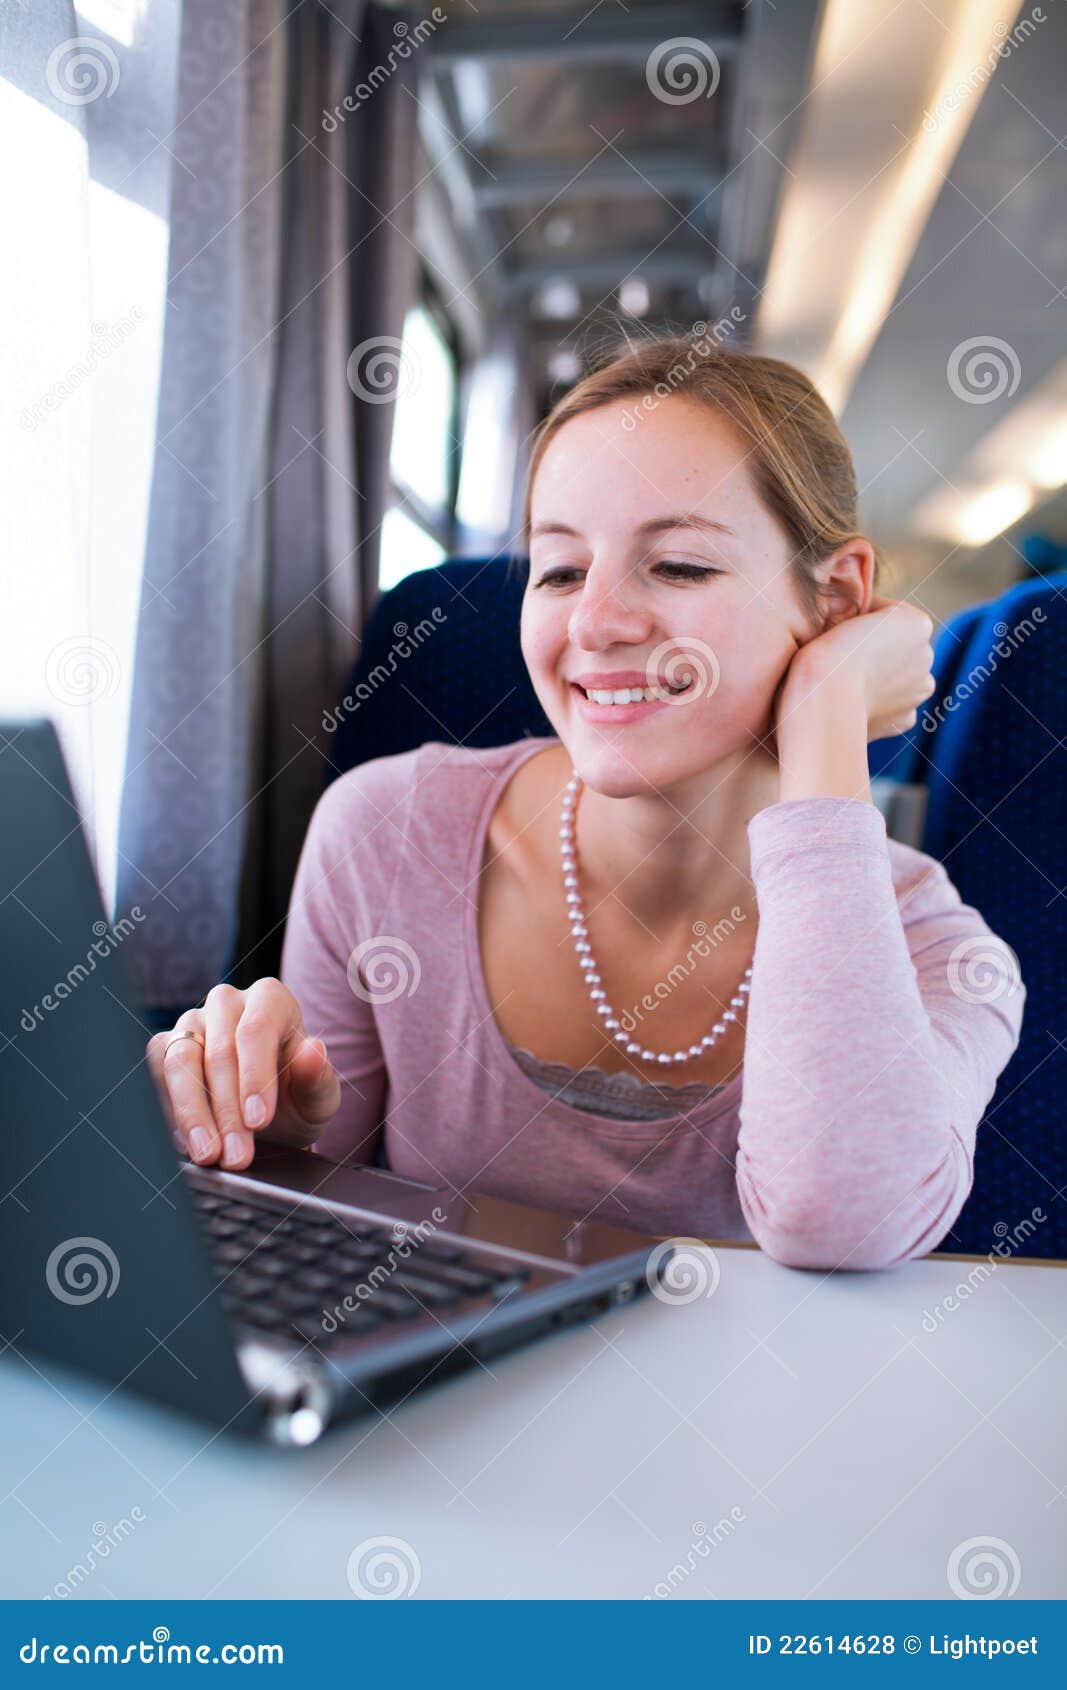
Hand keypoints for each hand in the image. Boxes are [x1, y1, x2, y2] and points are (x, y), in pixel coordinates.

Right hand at [146, 979, 340, 1170]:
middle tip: (236, 1155)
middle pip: (218, 1052)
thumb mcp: (318, 1097)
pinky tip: (188, 1142)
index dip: (255, 1077)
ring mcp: (192, 1022)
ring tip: (209, 1154)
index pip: (256, 1030)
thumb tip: (314, 1050)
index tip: (258, 1122)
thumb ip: (318, 1076)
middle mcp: (227, 1003)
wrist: (271, 1118)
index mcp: (271, 1000)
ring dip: (193, 1114)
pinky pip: (156, 1075)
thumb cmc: (297, 1098)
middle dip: (227, 1111)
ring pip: (181, 1062)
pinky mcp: (165, 1047)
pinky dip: (171, 1110)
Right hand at [777, 594, 936, 742]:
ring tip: (847, 682)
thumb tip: (856, 631)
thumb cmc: (829, 652)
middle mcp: (927, 656)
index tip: (838, 629)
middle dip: (874, 651)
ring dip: (877, 678)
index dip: (857, 618)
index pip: (886, 614)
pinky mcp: (904, 720)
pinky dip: (876, 706)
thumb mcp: (845, 615)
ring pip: (896, 679)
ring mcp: (918, 692)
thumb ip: (861, 618)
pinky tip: (854, 702)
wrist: (826, 695)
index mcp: (918, 624)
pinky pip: (891, 707)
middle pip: (895, 648)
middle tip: (842, 657)